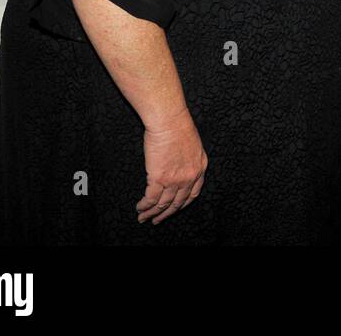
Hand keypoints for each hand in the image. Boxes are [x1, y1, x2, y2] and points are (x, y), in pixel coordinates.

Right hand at [138, 106, 206, 223]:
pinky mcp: (159, 178)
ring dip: (152, 213)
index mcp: (200, 168)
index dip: (182, 204)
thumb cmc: (179, 126)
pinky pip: (151, 198)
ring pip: (163, 204)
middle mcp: (190, 177)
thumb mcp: (193, 145)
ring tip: (144, 217)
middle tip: (157, 220)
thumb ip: (189, 160)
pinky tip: (139, 208)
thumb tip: (179, 167)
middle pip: (178, 203)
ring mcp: (175, 180)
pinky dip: (144, 206)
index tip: (174, 209)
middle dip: (166, 214)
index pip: (193, 194)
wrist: (170, 121)